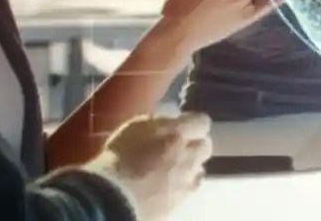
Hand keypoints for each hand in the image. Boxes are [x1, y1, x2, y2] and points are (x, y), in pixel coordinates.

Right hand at [89, 113, 212, 220]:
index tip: (182, 126)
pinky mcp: (183, 200)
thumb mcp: (134, 127)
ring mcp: (188, 179)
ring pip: (200, 168)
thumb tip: (170, 122)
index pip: (202, 121)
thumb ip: (158, 122)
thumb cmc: (118, 158)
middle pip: (205, 146)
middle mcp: (190, 154)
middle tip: (177, 147)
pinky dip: (183, 184)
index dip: (193, 123)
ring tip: (171, 169)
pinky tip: (168, 185)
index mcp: (179, 132)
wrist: (114, 198)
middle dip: (194, 145)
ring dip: (190, 165)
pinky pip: (190, 187)